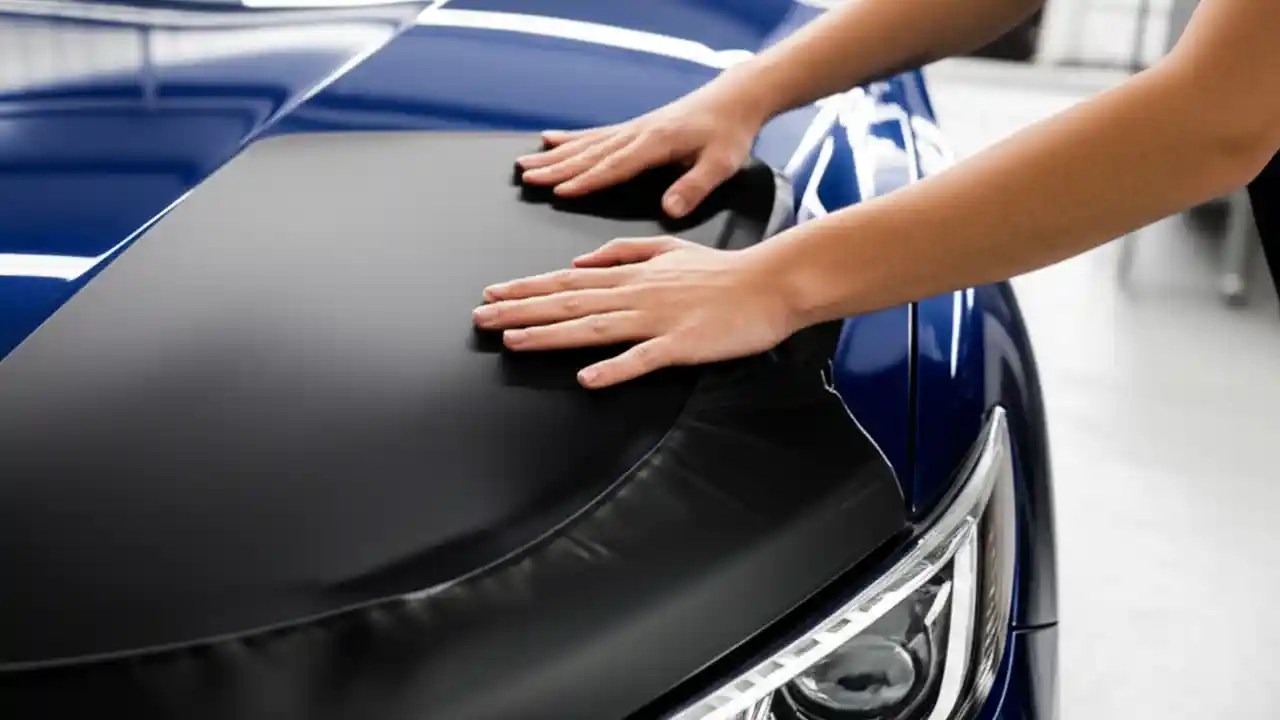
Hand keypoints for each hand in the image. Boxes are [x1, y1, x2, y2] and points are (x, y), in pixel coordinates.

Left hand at [473, 237, 798, 387]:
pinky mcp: (681, 344)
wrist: (771, 282)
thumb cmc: (722, 270)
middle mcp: (636, 294)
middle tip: (481, 319)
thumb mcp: (668, 248)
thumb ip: (623, 252)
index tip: (492, 294)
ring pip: (593, 327)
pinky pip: (643, 359)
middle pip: (569, 303)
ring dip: (550, 334)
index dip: (526, 288)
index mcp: (632, 275)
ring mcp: (657, 320)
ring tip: (513, 341)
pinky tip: (587, 380)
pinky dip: (614, 370)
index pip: (568, 281)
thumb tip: (582, 260)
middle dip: (521, 310)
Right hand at [515, 83, 766, 217]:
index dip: (586, 180)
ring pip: (586, 144)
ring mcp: (634, 129)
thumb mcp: (722, 164)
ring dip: (555, 155)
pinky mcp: (635, 127)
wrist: (735, 98)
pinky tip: (550, 139)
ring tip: (526, 163)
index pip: (615, 166)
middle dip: (556, 167)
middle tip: (527, 177)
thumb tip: (670, 210)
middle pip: (590, 154)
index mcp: (657, 143)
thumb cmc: (730, 133)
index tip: (559, 190)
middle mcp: (639, 133)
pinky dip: (571, 138)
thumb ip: (694, 187)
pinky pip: (596, 134)